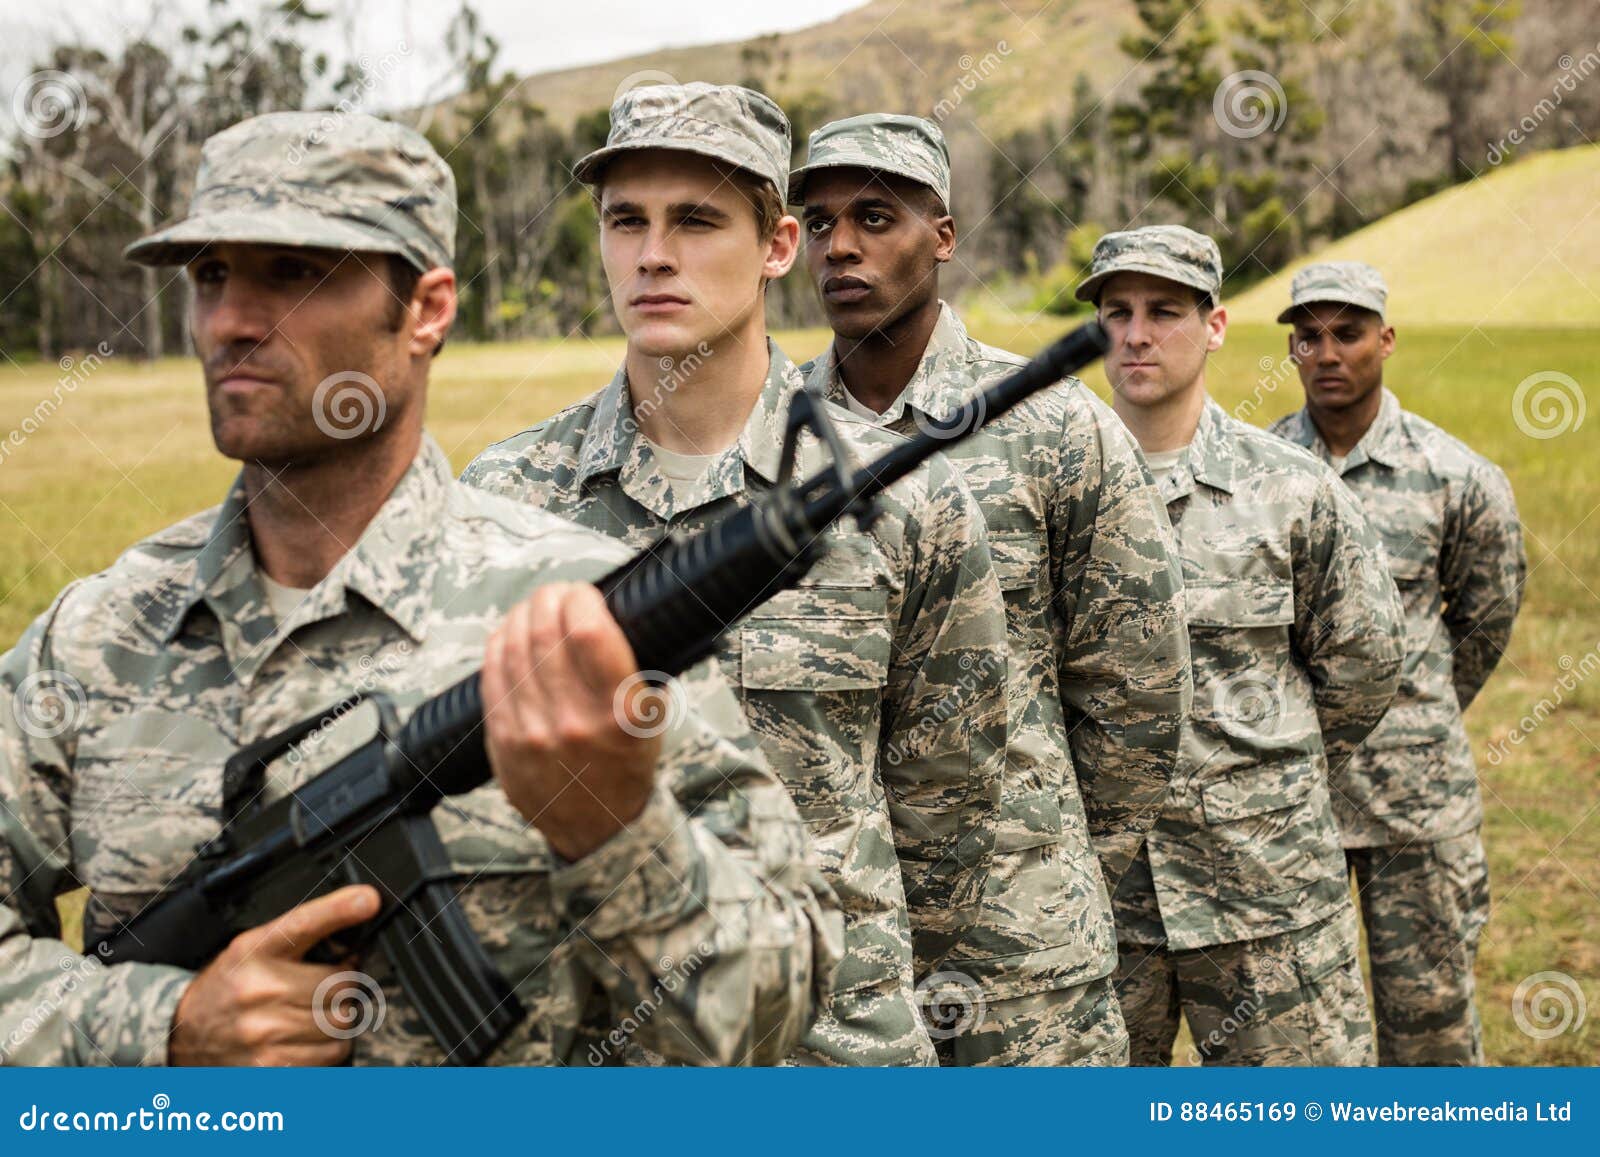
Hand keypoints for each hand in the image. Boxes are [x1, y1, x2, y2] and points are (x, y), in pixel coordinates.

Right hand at [168, 885, 380, 1065]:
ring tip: (317, 1013)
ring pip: (342, 1023)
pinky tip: (308, 1038)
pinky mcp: (270, 1067)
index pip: (302, 924)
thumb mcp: (252, 947)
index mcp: (254, 951)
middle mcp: (259, 990)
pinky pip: (330, 1054)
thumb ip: (300, 935)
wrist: (181, 1033)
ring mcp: (264, 1032)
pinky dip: (330, 1047)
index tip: (368, 900)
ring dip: (340, 1019)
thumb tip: (356, 918)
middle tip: (330, 987)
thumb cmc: (226, 986)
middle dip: (345, 986)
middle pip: (341, 985)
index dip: (339, 910)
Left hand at [481, 582, 658, 860]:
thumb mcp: (653, 717)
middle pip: (543, 631)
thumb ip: (636, 665)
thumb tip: (611, 610)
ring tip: (533, 608)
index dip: (580, 598)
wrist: (598, 827)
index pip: (587, 631)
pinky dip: (498, 645)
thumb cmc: (627, 764)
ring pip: (511, 648)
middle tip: (557, 593)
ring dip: (521, 615)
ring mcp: (532, 733)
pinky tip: (509, 635)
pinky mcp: (503, 741)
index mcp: (619, 713)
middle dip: (549, 598)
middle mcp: (573, 722)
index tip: (584, 593)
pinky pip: (490, 676)